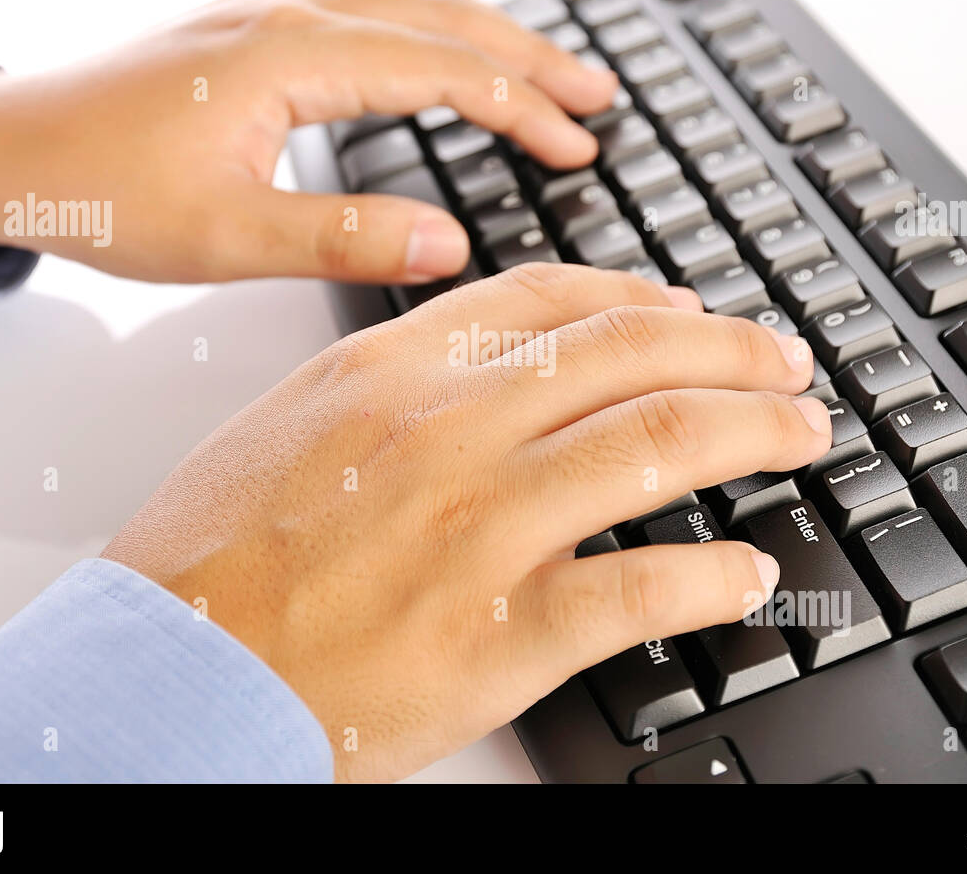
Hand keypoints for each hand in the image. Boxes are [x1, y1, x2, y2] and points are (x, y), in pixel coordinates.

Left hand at [0, 0, 617, 283]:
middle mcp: (286, 13)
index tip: (579, 145)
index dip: (523, 107)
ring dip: (484, 27)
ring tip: (546, 66)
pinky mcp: (251, 24)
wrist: (2, 148)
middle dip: (529, 55)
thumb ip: (344, 237)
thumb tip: (448, 242)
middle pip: (440, 15)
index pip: (442, 68)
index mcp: (288, 57)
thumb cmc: (100, 190)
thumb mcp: (226, 238)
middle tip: (598, 93)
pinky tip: (442, 40)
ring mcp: (267, 8)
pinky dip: (429, 16)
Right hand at [101, 263, 831, 780]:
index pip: (554, 300)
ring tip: (801, 434)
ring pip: (659, 445)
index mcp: (393, 369)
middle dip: (732, 349)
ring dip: (754, 433)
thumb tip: (490, 362)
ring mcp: (481, 525)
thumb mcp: (292, 421)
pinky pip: (640, 587)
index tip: (690, 308)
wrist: (165, 669)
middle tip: (783, 362)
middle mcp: (448, 429)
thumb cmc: (213, 556)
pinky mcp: (501, 631)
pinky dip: (712, 576)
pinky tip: (746, 571)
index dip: (646, 296)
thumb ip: (395, 377)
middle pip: (632, 355)